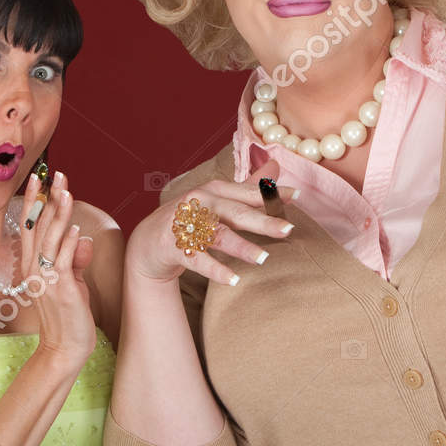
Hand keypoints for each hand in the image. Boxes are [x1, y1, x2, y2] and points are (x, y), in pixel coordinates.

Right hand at [16, 170, 96, 364]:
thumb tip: (81, 237)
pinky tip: (75, 227)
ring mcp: (45, 279)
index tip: (40, 180)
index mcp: (32, 266)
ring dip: (58, 214)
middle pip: (38, 227)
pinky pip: (61, 260)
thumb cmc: (68, 317)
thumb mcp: (71, 283)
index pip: (30, 227)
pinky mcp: (59, 289)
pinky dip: (68, 242)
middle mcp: (34, 269)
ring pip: (49, 239)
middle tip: (54, 175)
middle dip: (46, 199)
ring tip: (64, 191)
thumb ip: (74, 260)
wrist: (63, 349)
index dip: (35, 203)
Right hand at [126, 173, 293, 287]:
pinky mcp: (173, 245)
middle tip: (288, 230)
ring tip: (263, 259)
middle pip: (236, 213)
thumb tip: (275, 166)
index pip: (248, 193)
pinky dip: (215, 270)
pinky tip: (233, 280)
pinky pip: (198, 259)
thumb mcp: (218, 200)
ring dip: (241, 247)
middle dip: (263, 221)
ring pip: (218, 236)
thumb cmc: (190, 218)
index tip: (297, 196)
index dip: (271, 194)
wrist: (148, 242)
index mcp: (215, 190)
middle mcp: (201, 203)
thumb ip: (248, 187)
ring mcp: (185, 224)